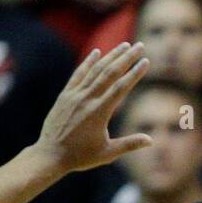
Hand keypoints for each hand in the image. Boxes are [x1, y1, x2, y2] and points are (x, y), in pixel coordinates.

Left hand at [32, 42, 151, 173]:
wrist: (50, 154)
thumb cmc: (81, 156)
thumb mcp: (108, 153)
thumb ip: (129, 144)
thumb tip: (151, 140)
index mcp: (99, 113)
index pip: (121, 88)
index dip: (134, 73)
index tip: (145, 61)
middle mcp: (87, 99)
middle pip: (110, 73)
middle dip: (126, 58)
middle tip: (140, 46)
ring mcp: (75, 95)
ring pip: (95, 70)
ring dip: (111, 56)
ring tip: (124, 46)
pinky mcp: (66, 95)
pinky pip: (79, 74)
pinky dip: (89, 63)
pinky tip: (98, 53)